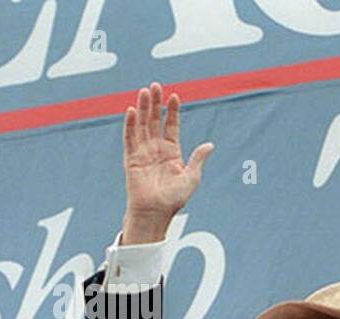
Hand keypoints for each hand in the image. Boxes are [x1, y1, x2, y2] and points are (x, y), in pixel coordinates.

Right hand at [120, 82, 212, 244]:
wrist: (157, 213)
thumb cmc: (174, 199)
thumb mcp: (192, 178)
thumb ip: (198, 159)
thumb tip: (210, 145)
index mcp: (171, 152)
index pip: (171, 126)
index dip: (172, 111)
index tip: (174, 96)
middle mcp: (156, 149)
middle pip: (154, 121)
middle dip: (155, 103)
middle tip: (155, 86)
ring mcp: (143, 152)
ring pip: (141, 125)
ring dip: (142, 108)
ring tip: (144, 92)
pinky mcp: (131, 159)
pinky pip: (129, 139)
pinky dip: (130, 125)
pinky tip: (131, 111)